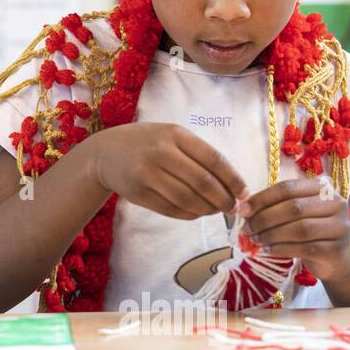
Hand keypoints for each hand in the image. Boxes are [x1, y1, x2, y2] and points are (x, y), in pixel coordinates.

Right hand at [88, 123, 248, 220]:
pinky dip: (189, 214)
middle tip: (233, 208)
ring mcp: (147, 174)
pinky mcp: (138, 193)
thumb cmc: (146, 143)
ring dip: (207, 209)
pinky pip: (171, 209)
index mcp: (174, 134)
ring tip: (215, 211)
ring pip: (188, 199)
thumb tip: (231, 185)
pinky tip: (196, 213)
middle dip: (223, 199)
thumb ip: (197, 155)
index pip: (213, 159)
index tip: (244, 193)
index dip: (233, 179)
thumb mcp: (170, 137)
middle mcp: (160, 152)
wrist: (104, 153)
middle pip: (202, 182)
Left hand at [240, 178, 349, 279]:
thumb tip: (244, 208)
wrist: (338, 260)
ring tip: (254, 239)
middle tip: (246, 228)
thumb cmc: (312, 232)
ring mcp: (339, 227)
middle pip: (294, 207)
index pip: (289, 188)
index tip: (243, 209)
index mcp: (323, 188)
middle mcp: (336, 204)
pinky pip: (304, 248)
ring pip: (299, 228)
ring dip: (271, 234)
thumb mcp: (299, 214)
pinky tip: (267, 250)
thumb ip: (277, 206)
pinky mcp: (336, 249)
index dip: (263, 198)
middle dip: (264, 218)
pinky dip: (281, 248)